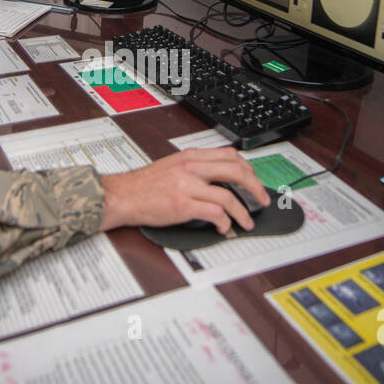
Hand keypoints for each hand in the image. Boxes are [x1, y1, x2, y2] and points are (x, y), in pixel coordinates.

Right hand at [98, 148, 269, 234]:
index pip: (230, 156)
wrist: (122, 195)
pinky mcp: (183, 205)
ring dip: (243, 212)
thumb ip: (194, 168)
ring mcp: (187, 186)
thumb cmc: (143, 185)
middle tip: (262, 200)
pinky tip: (223, 227)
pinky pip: (214, 213)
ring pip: (228, 196)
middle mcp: (191, 167)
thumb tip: (218, 178)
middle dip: (255, 187)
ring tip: (246, 222)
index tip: (254, 181)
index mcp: (191, 156)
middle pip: (236, 171)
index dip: (248, 169)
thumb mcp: (172, 166)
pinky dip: (224, 222)